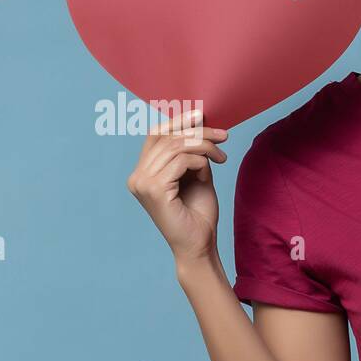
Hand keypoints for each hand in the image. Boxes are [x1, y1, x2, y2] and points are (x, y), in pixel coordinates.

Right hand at [126, 107, 229, 263]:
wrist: (199, 245)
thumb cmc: (198, 214)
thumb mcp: (195, 174)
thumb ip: (191, 151)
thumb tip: (198, 121)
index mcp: (142, 173)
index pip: (155, 134)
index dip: (178, 120)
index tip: (202, 114)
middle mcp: (137, 177)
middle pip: (168, 137)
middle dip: (200, 132)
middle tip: (224, 137)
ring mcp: (142, 183)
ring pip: (176, 146)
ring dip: (204, 147)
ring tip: (221, 157)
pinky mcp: (154, 189)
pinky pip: (181, 160)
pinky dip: (200, 163)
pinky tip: (207, 176)